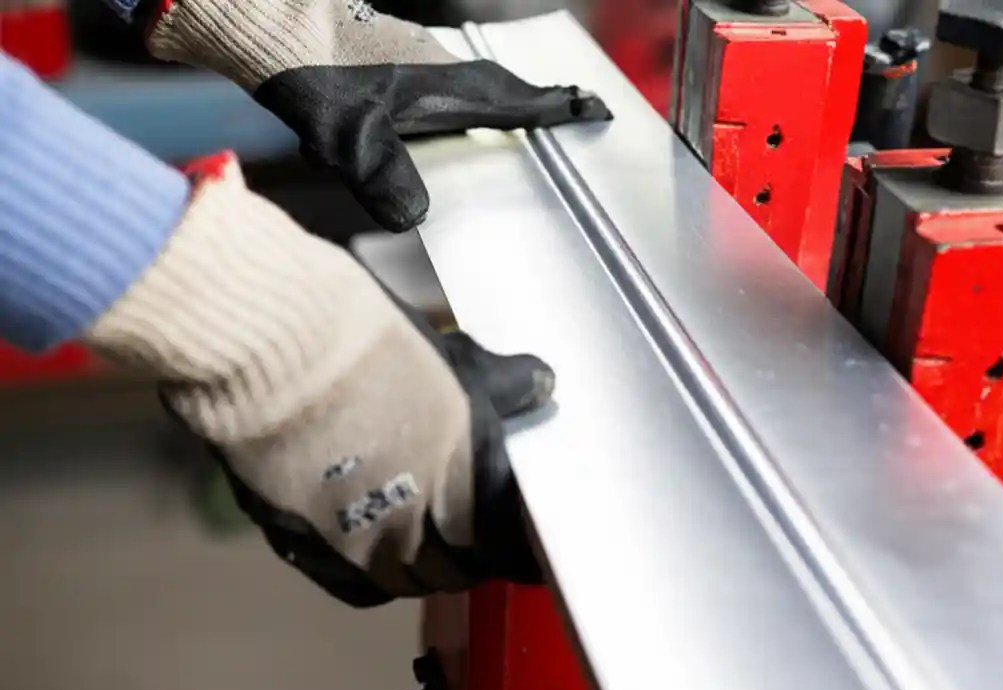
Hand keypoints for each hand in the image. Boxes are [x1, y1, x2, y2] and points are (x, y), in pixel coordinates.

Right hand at [87, 153, 549, 604]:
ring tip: (423, 535)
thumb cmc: (375, 347)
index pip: (508, 550)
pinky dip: (370, 572)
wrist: (276, 346)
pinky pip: (354, 584)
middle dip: (470, 553)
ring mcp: (357, 548)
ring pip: (406, 580)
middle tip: (471, 529)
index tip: (519, 535)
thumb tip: (541, 385)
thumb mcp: (458, 361)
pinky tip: (372, 546)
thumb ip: (506, 387)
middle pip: (456, 570)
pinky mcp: (305, 547)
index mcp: (467, 496)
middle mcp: (417, 536)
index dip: (517, 545)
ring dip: (420, 564)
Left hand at [145, 0, 611, 231]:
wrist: (269, 23)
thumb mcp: (351, 139)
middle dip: (534, 104)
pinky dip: (447, 105)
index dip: (559, 108)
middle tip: (564, 113)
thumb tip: (413, 216)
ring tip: (505, 126)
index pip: (521, 99)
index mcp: (450, 85)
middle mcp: (440, 68)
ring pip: (467, 85)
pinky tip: (426, 125)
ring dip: (490, 103)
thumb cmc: (313, 67)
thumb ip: (385, 180)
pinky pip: (434, 86)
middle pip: (502, 89)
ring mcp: (412, 61)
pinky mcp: (383, 62)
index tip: (595, 108)